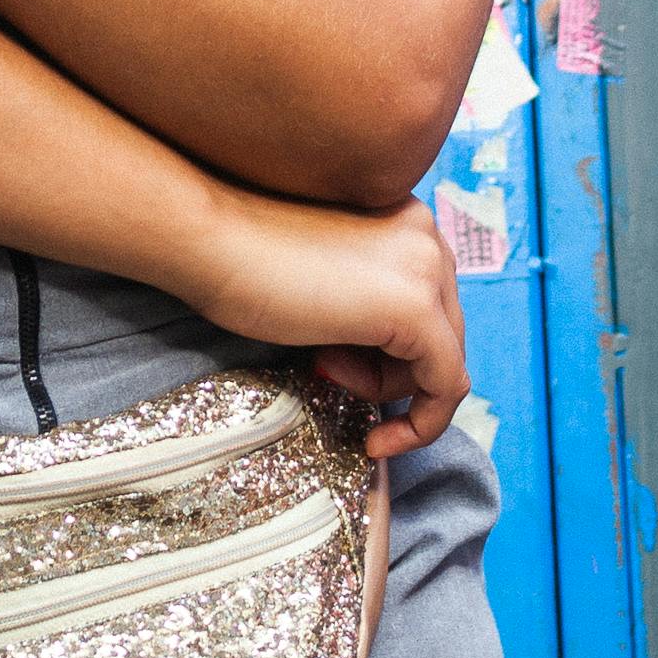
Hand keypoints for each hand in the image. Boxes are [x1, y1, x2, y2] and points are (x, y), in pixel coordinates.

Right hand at [177, 188, 471, 458]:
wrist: (211, 239)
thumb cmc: (245, 258)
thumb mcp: (327, 276)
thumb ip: (369, 300)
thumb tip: (389, 360)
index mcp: (406, 217)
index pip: (427, 303)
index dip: (389, 352)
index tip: (345, 374)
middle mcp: (428, 234)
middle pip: (441, 333)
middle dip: (388, 369)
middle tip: (325, 366)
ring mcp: (427, 269)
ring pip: (443, 361)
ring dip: (383, 385)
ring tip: (322, 362)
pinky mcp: (416, 309)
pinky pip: (446, 388)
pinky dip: (419, 425)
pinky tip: (374, 440)